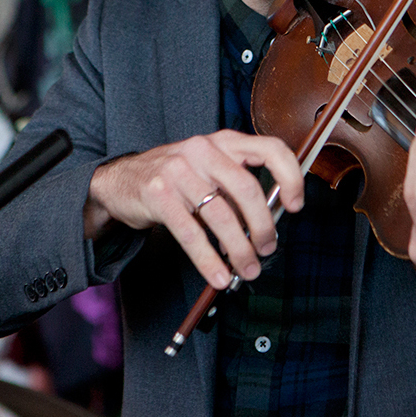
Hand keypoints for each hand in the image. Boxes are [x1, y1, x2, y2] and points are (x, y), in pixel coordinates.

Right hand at [84, 130, 304, 289]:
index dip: (290, 177)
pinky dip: (209, 259)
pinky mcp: (158, 194)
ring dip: (239, 249)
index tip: (295, 206)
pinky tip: (219, 275)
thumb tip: (269, 225)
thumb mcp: (209, 170)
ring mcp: (178, 169)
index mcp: (224, 141)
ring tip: (247, 269)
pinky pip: (190, 233)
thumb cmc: (176, 178)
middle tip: (268, 248)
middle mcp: (204, 149)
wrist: (119, 179)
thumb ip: (238, 187)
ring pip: (220, 214)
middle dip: (263, 225)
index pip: (270, 148)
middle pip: (246, 188)